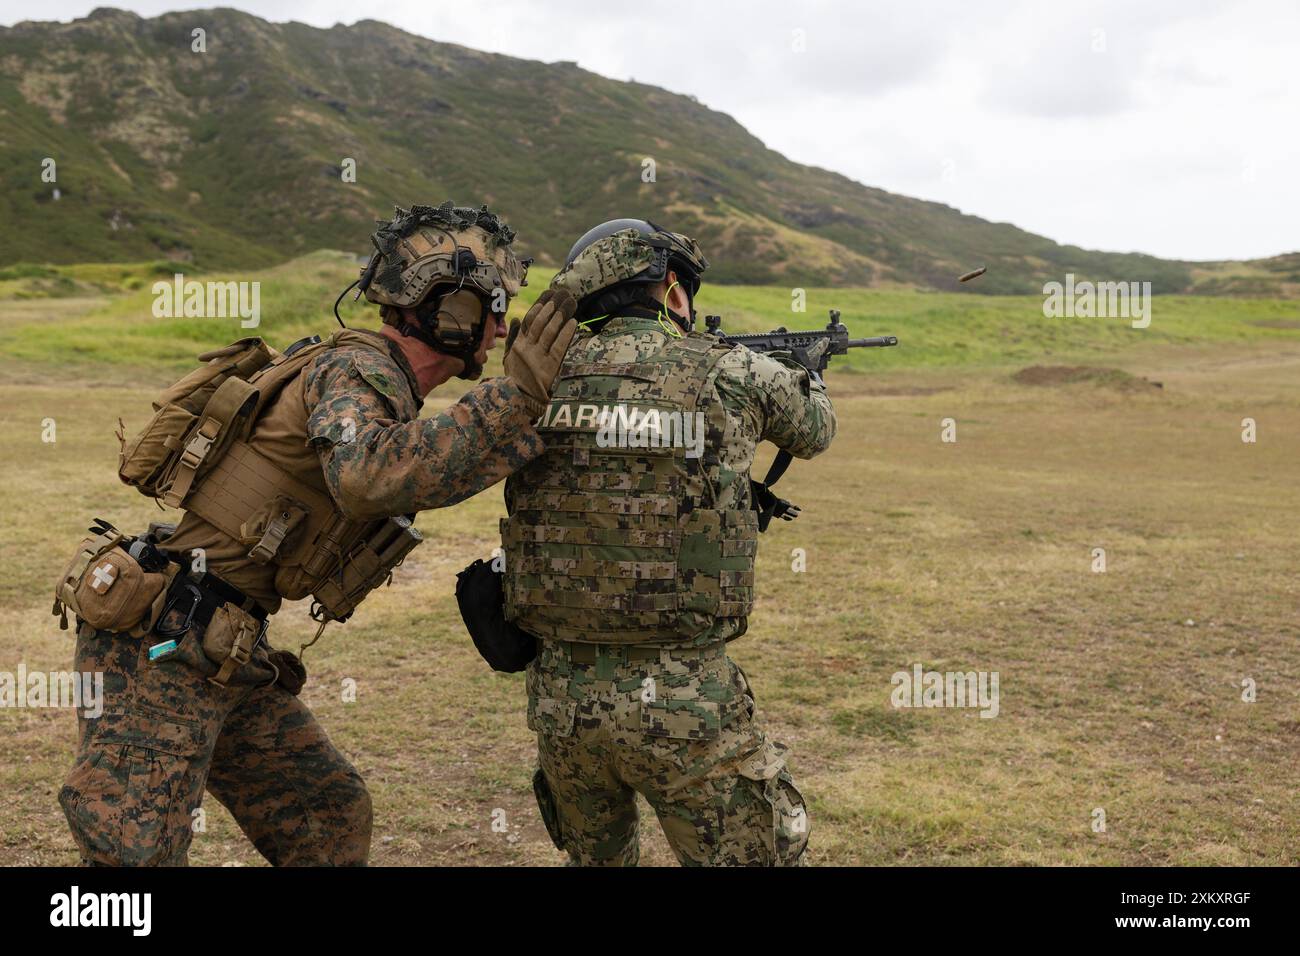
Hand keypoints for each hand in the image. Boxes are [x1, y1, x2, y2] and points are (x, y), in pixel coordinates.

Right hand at [504, 289, 576, 409]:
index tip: (549, 294)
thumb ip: (512, 337)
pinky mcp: (548, 367)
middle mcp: (526, 348)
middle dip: (552, 306)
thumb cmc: (515, 378)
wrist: (518, 400)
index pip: (529, 319)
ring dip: (559, 316)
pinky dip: (566, 333)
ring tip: (569, 304)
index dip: (540, 305)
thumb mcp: (509, 358)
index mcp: (517, 344)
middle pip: (540, 322)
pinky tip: (573, 323)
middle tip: (562, 294)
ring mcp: (537, 357)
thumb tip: (516, 318)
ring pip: (548, 331)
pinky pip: (558, 346)